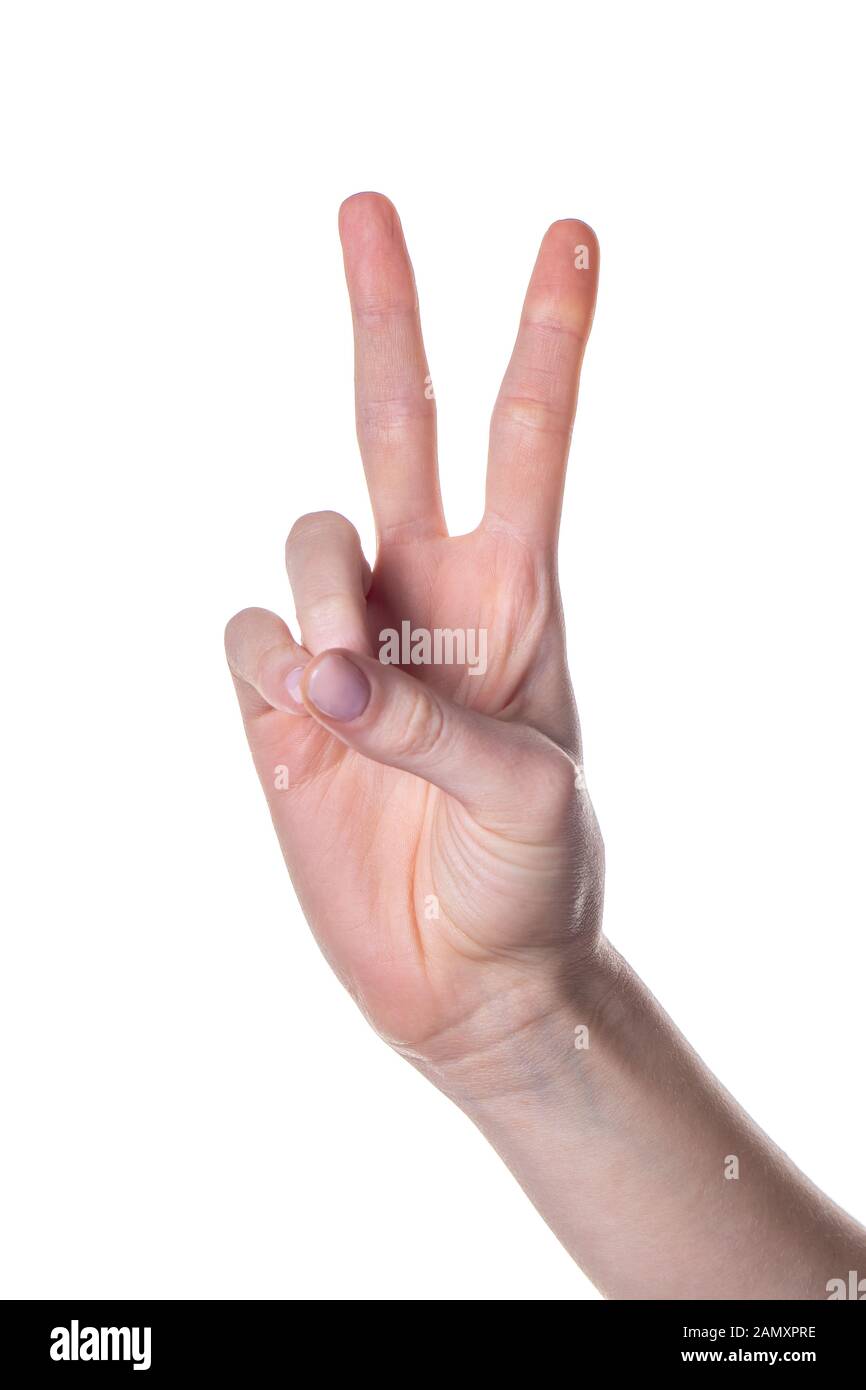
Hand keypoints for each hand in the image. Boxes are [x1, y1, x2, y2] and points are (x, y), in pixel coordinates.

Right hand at [225, 193, 605, 1095]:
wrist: (472, 981)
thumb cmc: (533, 881)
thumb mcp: (530, 796)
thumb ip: (434, 724)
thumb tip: (326, 673)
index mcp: (515, 599)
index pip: (529, 441)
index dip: (549, 338)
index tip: (571, 236)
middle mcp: (427, 599)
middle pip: (396, 425)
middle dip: (387, 315)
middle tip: (366, 203)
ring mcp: (349, 648)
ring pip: (306, 539)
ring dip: (319, 593)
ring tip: (344, 688)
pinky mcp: (281, 708)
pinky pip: (244, 634)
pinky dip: (265, 660)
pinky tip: (300, 716)